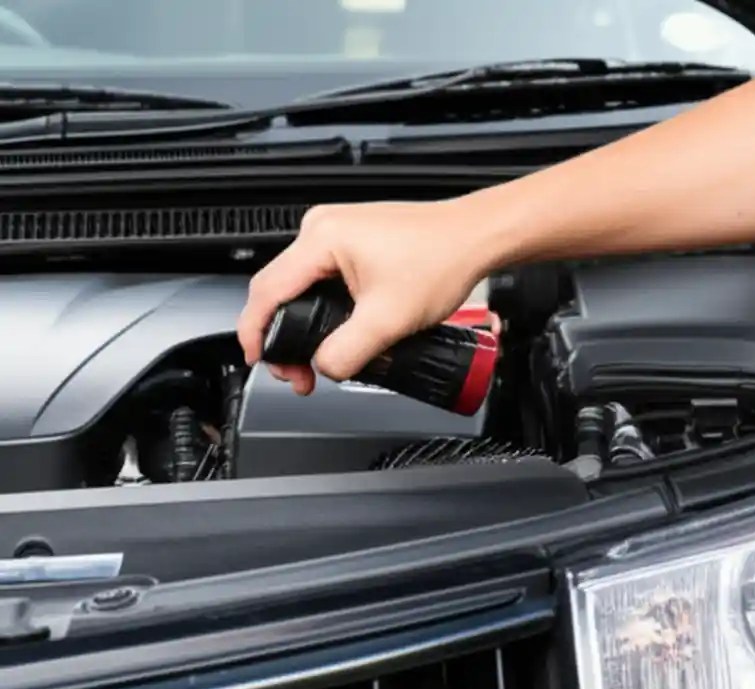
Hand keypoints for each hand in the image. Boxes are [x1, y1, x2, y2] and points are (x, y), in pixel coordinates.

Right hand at [237, 200, 501, 394]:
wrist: (476, 237)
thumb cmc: (443, 260)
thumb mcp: (388, 320)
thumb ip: (346, 352)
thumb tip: (323, 368)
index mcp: (321, 238)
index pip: (267, 291)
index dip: (257, 332)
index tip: (261, 361)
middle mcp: (322, 228)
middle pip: (281, 290)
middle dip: (285, 337)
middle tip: (300, 374)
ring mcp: (338, 231)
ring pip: (304, 287)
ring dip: (308, 325)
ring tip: (324, 357)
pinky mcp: (354, 240)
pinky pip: (324, 278)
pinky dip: (327, 308)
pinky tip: (341, 331)